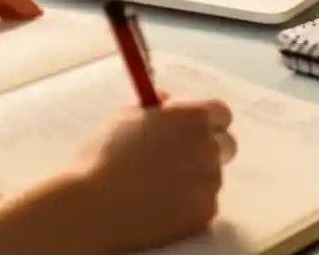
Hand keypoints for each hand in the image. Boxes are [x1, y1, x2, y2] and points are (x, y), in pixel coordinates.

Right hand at [73, 99, 236, 252]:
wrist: (92, 206)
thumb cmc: (102, 158)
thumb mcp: (125, 117)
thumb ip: (156, 109)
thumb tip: (169, 106)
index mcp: (191, 117)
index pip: (221, 113)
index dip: (207, 121)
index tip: (192, 129)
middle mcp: (208, 147)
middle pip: (226, 145)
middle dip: (208, 149)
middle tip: (180, 158)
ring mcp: (209, 182)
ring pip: (213, 176)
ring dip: (196, 178)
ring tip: (159, 185)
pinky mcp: (205, 213)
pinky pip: (205, 204)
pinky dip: (189, 205)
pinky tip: (160, 205)